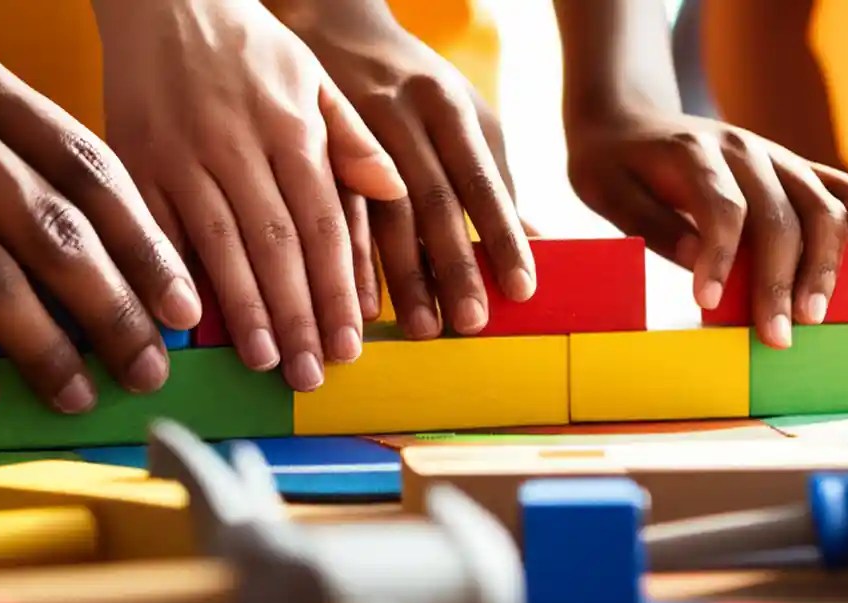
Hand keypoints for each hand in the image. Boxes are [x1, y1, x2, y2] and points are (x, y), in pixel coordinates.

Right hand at [94, 0, 405, 391]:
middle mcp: (239, 147)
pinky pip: (158, 231)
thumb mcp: (314, 78)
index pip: (323, 225)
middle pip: (276, 247)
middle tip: (313, 373)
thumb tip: (394, 190)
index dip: (337, 290)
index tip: (350, 342)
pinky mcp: (133, 163)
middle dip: (298, 316)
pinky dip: (175, 278)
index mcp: (292, 129)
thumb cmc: (249, 46)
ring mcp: (181, 157)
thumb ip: (354, 139)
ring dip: (244, 310)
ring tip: (267, 361)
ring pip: (219, 247)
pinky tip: (192, 324)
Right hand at [282, 11, 535, 339]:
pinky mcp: (312, 147)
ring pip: (380, 211)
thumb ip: (492, 174)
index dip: (502, 235)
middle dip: (454, 266)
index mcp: (448, 106)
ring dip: (402, 276)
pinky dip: (350, 259)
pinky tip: (361, 301)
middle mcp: (402, 115)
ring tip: (421, 327)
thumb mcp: (460, 113)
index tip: (522, 288)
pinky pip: (334, 211)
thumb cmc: (412, 84)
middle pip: (432, 200)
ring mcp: (352, 130)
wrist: (333, 26)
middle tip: (471, 323)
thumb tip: (535, 239)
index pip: (480, 179)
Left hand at [566, 109, 847, 347]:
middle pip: (779, 216)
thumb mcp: (606, 191)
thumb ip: (651, 223)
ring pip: (818, 206)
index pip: (721, 208)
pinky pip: (838, 184)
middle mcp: (743, 149)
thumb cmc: (611, 162)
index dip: (719, 257)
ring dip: (823, 264)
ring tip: (814, 315)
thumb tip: (697, 261)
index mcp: (692, 153)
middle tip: (777, 336)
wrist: (628, 116)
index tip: (706, 303)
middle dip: (780, 281)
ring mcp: (773, 154)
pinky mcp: (790, 164)